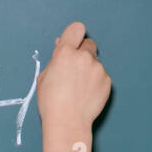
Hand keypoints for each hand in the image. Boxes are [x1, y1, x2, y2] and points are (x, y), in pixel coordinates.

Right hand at [37, 20, 111, 151]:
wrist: (67, 123)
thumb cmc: (52, 103)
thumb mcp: (44, 77)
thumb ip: (55, 59)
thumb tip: (61, 45)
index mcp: (65, 53)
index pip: (76, 29)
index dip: (75, 36)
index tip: (74, 44)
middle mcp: (83, 56)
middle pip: (89, 44)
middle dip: (84, 53)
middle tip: (77, 70)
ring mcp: (97, 69)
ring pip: (95, 63)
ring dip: (90, 71)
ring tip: (80, 90)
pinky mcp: (107, 81)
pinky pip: (102, 77)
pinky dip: (96, 84)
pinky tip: (87, 95)